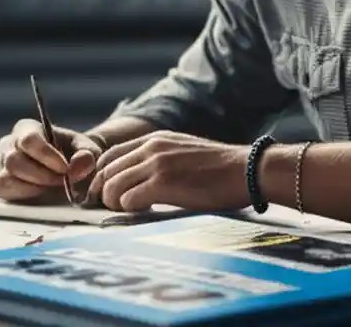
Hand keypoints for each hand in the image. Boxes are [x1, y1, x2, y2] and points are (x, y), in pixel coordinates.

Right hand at [0, 119, 105, 202]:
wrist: (70, 167)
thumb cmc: (76, 154)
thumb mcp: (88, 150)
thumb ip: (86, 155)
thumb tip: (75, 167)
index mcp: (27, 129)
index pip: (28, 140)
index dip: (46, 155)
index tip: (65, 169)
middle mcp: (8, 144)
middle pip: (13, 161)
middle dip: (40, 176)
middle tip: (60, 182)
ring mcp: (0, 165)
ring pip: (3, 179)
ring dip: (29, 189)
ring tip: (48, 189)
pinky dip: (16, 195)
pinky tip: (34, 195)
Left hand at [86, 130, 248, 211]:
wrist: (246, 170)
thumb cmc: (221, 169)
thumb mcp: (184, 150)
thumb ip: (160, 157)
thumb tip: (140, 179)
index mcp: (155, 139)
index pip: (109, 155)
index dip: (103, 177)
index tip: (109, 194)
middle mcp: (151, 148)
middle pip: (106, 172)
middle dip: (105, 193)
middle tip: (117, 209)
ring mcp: (156, 164)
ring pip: (112, 187)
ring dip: (116, 204)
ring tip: (132, 212)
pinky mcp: (163, 184)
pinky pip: (128, 201)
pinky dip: (130, 211)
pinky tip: (147, 212)